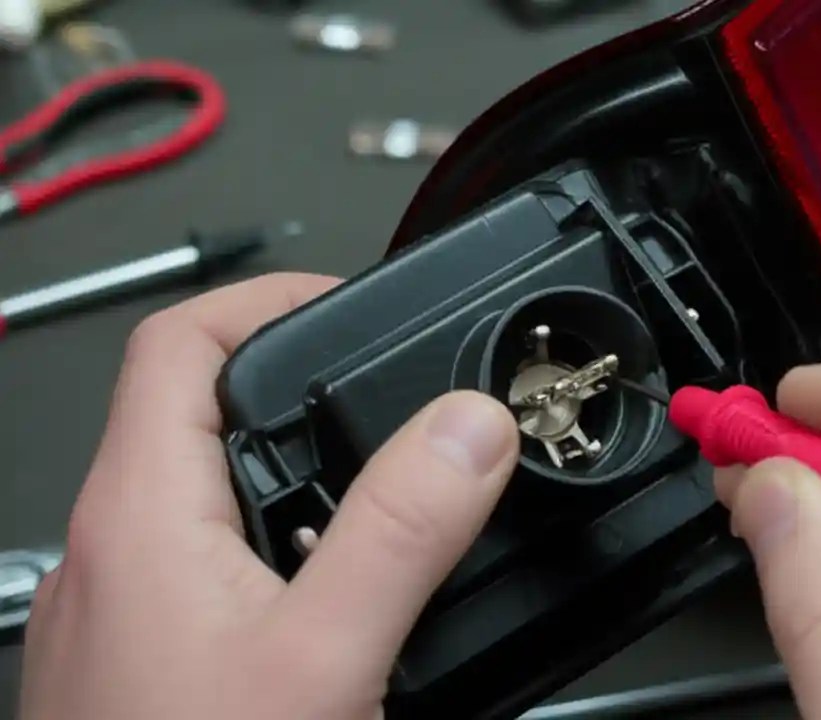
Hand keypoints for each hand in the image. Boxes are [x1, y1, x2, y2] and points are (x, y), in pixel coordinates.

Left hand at [19, 274, 519, 719]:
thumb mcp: (324, 657)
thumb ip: (403, 531)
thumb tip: (469, 425)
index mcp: (139, 514)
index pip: (181, 344)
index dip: (268, 297)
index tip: (350, 301)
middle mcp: (111, 551)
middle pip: (201, 413)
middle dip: (304, 390)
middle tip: (390, 398)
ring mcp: (121, 610)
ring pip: (211, 498)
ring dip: (300, 478)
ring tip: (384, 496)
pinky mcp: (142, 663)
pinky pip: (212, 568)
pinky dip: (281, 552)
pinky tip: (336, 606)